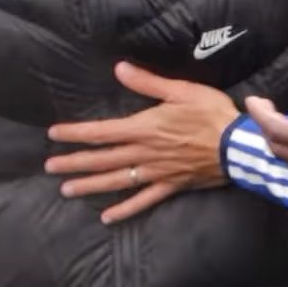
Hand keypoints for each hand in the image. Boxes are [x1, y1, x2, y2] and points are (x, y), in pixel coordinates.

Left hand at [44, 61, 238, 223]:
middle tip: (49, 168)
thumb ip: (147, 82)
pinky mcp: (170, 186)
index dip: (75, 133)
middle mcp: (144, 153)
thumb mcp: (181, 90)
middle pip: (102, 159)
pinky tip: (108, 218)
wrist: (238, 145)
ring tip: (67, 190)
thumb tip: (120, 68)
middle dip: (74, 163)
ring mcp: (156, 173)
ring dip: (90, 186)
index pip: (101, 132)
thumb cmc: (211, 114)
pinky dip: (125, 209)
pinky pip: (143, 201)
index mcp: (144, 128)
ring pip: (116, 181)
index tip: (54, 135)